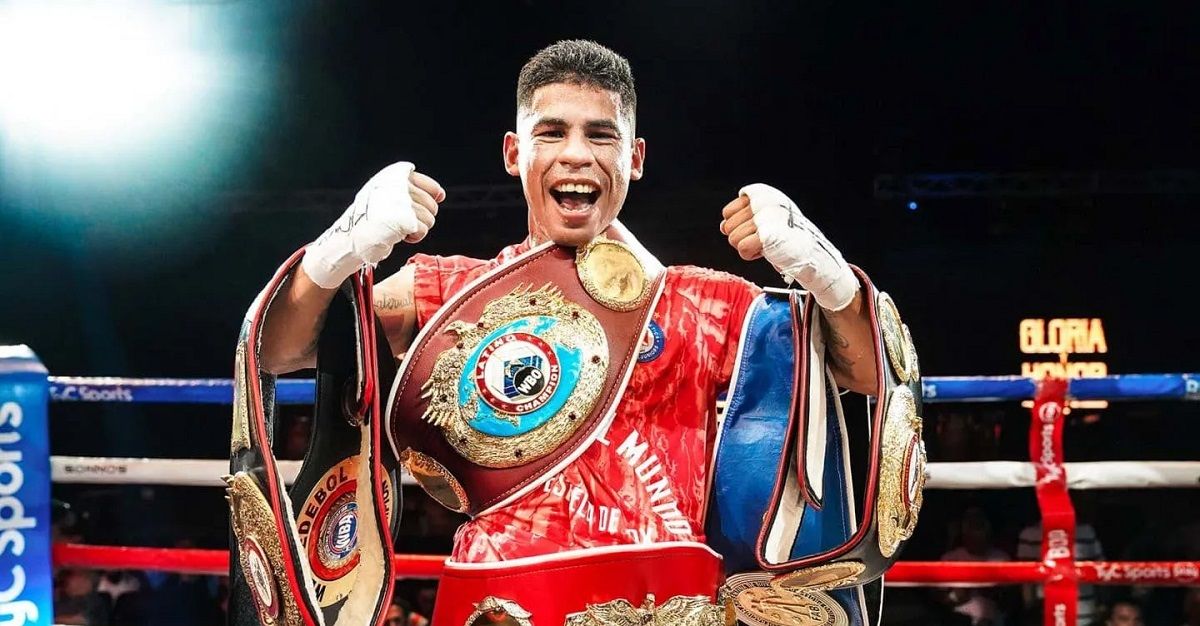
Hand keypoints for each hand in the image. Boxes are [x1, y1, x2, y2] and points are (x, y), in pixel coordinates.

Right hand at [302, 162, 445, 288]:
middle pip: (431, 205)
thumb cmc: (367, 219)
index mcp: (394, 175)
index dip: (433, 194)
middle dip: (422, 217)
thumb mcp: (384, 193)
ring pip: (429, 218)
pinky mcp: (406, 219)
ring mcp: (402, 201)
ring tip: (397, 228)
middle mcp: (398, 185)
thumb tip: (440, 195)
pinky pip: (423, 229)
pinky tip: (399, 236)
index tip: (435, 201)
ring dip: (417, 228)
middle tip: (403, 222)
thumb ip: (408, 188)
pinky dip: (414, 237)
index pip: (427, 184)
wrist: (350, 237)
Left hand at [720, 183, 857, 310]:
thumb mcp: (764, 218)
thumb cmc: (786, 234)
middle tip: (762, 238)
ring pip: (733, 239)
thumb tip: (722, 226)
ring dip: (748, 246)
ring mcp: (764, 218)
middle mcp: (762, 202)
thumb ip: (742, 217)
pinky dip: (752, 255)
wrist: (810, 250)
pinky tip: (766, 250)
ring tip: (766, 243)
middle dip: (742, 237)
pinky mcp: (766, 235)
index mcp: (761, 193)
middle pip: (728, 227)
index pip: (727, 212)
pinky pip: (742, 250)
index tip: (757, 229)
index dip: (738, 226)